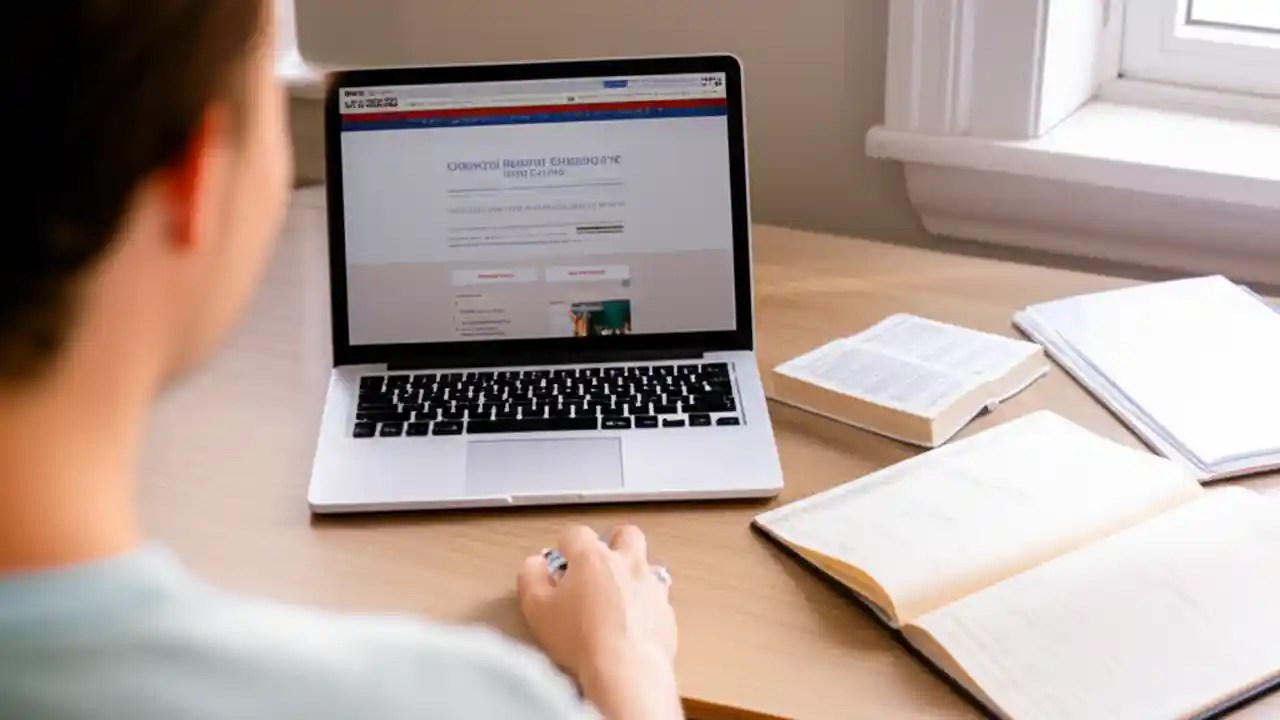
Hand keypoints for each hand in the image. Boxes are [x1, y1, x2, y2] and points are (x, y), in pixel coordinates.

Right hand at [518, 525, 677, 683]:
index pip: (576, 533)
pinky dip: (645, 604)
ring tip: (616, 597)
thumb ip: (531, 577)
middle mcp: (627, 563)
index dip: (565, 546)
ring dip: (632, 574)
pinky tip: (632, 625)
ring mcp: (652, 586)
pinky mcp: (666, 612)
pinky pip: (657, 598)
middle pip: (625, 534)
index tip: (561, 564)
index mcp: (593, 557)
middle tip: (598, 566)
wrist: (625, 671)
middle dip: (612, 543)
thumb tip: (536, 563)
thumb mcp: (536, 608)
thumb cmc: (579, 638)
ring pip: (646, 565)